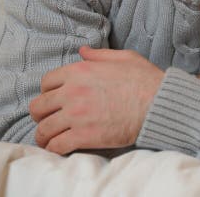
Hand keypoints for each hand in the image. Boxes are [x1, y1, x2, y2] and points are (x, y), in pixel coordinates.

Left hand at [29, 46, 163, 154]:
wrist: (160, 104)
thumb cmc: (146, 80)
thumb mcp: (125, 58)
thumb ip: (100, 55)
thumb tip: (82, 51)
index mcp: (80, 71)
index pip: (46, 82)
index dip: (49, 91)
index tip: (55, 100)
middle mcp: (72, 92)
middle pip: (39, 107)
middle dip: (41, 114)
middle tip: (49, 120)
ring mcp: (76, 115)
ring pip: (44, 129)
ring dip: (44, 135)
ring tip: (49, 139)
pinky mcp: (83, 136)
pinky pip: (56, 145)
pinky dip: (54, 149)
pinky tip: (60, 148)